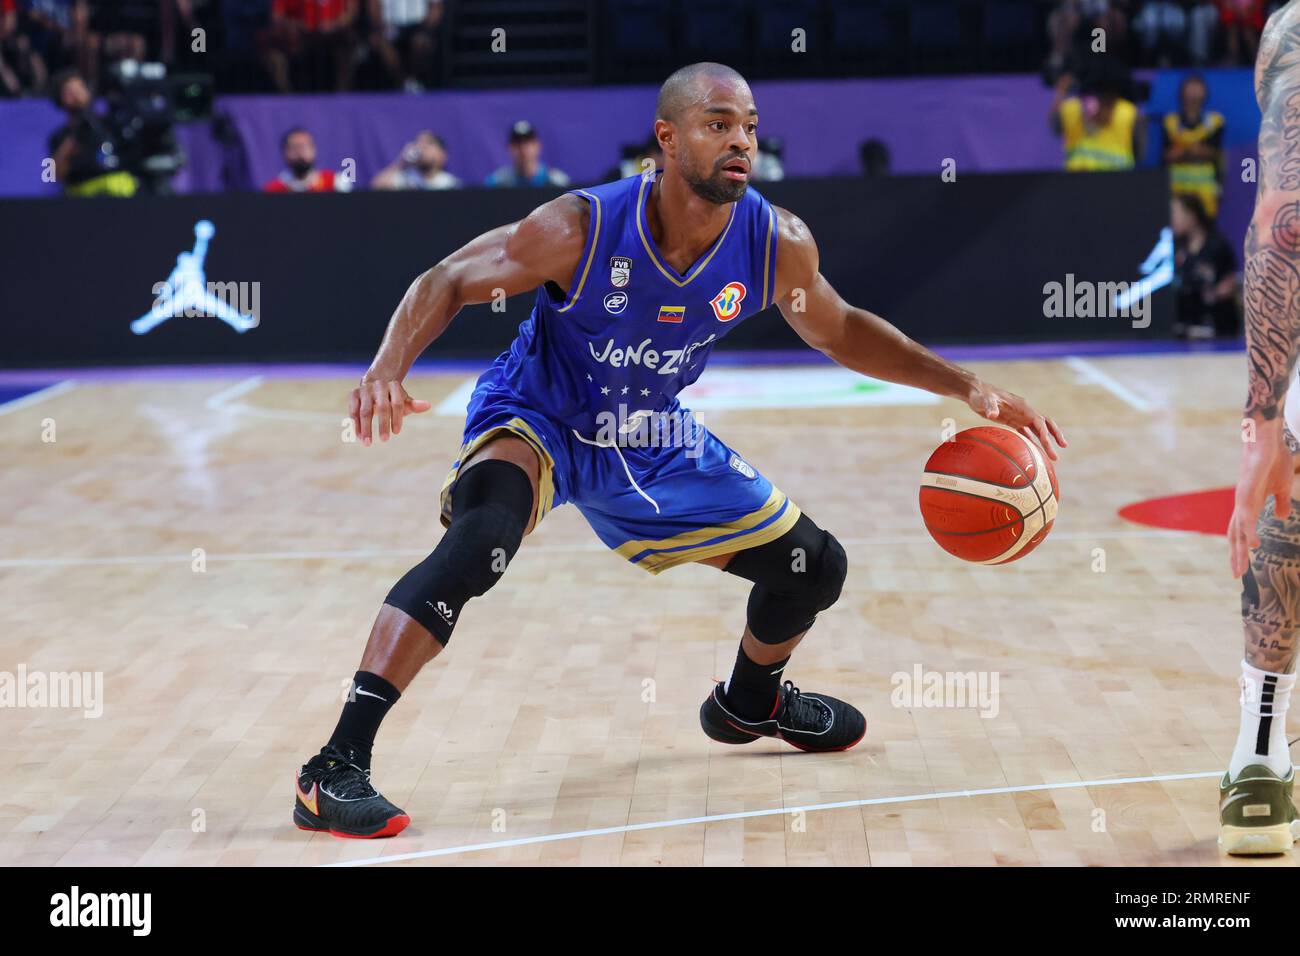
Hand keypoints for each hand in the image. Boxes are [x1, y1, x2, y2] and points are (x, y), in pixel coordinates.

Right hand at [349, 377, 430, 445]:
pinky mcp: (354, 394)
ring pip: (365, 411)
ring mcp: (365, 389)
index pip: (397, 403)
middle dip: (383, 425)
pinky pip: (353, 411)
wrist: (375, 388)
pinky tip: (358, 437)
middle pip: (382, 407)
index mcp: (394, 386)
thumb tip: (428, 405)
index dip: (397, 418)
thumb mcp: (404, 402)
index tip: (396, 432)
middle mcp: (379, 385)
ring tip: (367, 443)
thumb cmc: (392, 399)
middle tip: (385, 440)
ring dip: (366, 428)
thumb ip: (414, 405)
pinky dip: (355, 425)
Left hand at [967, 380, 1066, 460]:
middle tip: (1063, 448)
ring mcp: (1019, 416)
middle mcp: (1024, 411)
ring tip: (1053, 455)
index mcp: (1022, 406)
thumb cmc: (980, 395)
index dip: (1045, 432)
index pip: (1038, 421)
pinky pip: (1026, 431)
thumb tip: (992, 415)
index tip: (1048, 444)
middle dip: (1054, 435)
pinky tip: (1035, 451)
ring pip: (1038, 428)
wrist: (975, 392)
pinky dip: (1032, 440)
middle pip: (1045, 423)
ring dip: (1046, 440)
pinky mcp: (1012, 420)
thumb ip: (990, 406)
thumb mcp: (984, 400)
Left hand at [1228, 417, 1292, 576]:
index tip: (1241, 567)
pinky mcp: (1247, 491)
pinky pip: (1246, 515)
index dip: (1240, 548)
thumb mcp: (1281, 487)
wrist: (1269, 440)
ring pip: (1238, 528)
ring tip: (1241, 568)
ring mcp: (1243, 498)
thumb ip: (1279, 503)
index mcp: (1251, 504)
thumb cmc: (1274, 461)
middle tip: (1236, 575)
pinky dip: (1248, 530)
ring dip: (1240, 549)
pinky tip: (1251, 544)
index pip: (1241, 531)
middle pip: (1235, 534)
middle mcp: (1243, 504)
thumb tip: (1280, 517)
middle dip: (1236, 555)